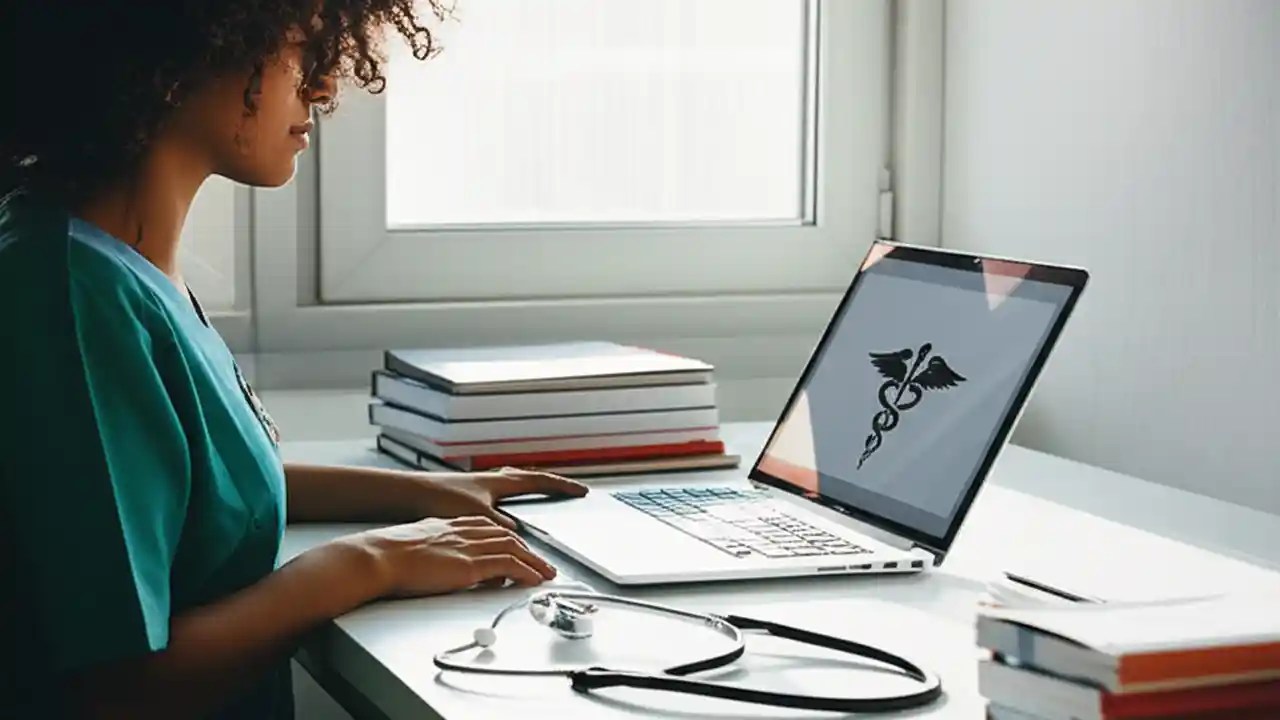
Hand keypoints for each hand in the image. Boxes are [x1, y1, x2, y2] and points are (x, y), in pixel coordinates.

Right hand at [349, 516, 558, 596]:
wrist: (378, 556)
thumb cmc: (387, 554)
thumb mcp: (419, 544)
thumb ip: (439, 549)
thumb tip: (450, 563)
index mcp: (451, 525)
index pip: (489, 527)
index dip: (507, 538)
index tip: (518, 547)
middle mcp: (464, 531)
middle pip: (507, 537)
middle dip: (527, 550)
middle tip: (541, 562)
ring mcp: (468, 546)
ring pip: (514, 549)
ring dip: (534, 562)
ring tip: (546, 573)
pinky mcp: (469, 564)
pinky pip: (508, 565)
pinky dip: (526, 571)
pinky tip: (533, 579)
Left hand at [421, 467, 588, 528]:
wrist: (407, 494)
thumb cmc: (439, 498)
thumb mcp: (476, 515)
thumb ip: (500, 526)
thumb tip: (518, 536)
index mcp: (497, 483)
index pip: (538, 481)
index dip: (561, 487)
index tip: (581, 491)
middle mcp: (490, 480)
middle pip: (527, 478)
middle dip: (549, 484)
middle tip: (567, 489)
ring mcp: (478, 486)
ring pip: (511, 483)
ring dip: (527, 487)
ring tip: (540, 492)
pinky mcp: (466, 496)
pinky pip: (497, 494)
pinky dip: (507, 499)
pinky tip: (503, 510)